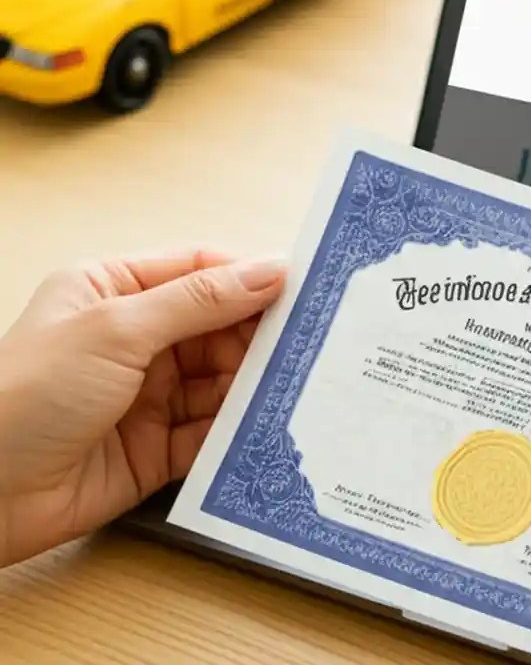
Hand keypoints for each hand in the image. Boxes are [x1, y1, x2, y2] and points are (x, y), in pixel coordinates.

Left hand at [0, 251, 284, 566]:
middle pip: (220, 328)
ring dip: (257, 386)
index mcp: (112, 291)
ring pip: (223, 382)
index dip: (252, 278)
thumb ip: (200, 300)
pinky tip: (271, 426)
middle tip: (314, 343)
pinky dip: (242, 430)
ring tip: (302, 387)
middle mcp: (133, 339)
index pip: (199, 271)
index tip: (306, 288)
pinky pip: (214, 432)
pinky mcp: (157, 448)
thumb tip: (269, 270)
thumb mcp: (117, 329)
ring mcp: (146, 395)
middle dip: (262, 337)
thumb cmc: (23, 396)